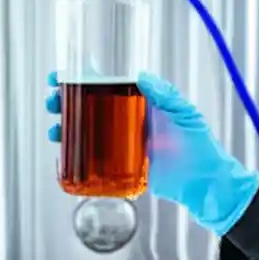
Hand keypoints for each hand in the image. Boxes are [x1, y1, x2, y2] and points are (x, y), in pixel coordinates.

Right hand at [45, 71, 258, 235]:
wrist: (205, 183)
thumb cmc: (201, 145)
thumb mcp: (185, 114)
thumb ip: (166, 95)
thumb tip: (143, 75)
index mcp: (140, 104)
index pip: (104, 87)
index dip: (80, 80)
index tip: (60, 76)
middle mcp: (127, 122)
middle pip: (87, 108)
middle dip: (64, 104)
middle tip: (53, 104)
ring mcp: (122, 146)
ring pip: (85, 134)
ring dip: (65, 131)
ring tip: (54, 132)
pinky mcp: (121, 168)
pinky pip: (94, 161)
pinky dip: (76, 158)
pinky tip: (65, 156)